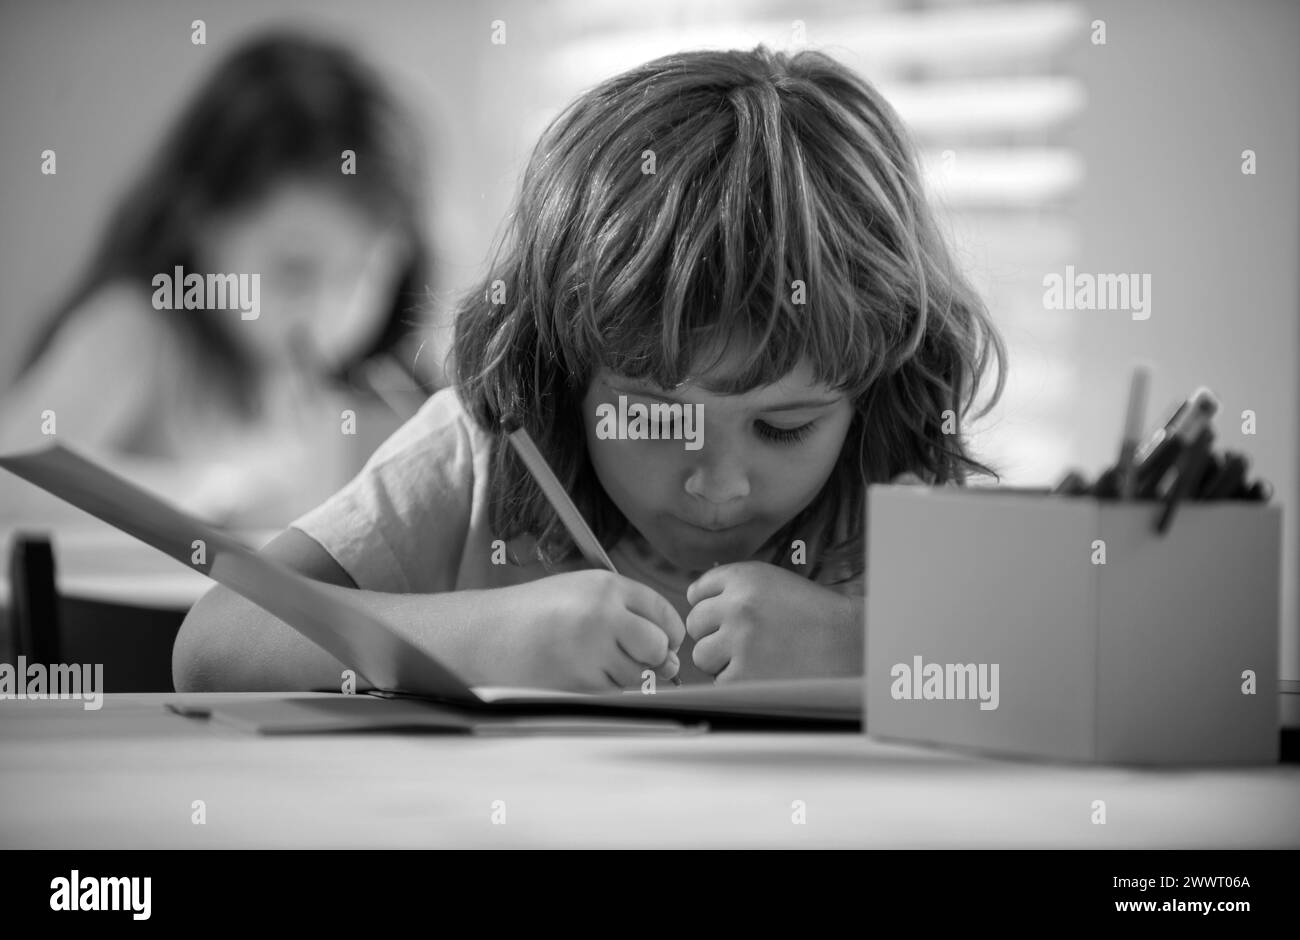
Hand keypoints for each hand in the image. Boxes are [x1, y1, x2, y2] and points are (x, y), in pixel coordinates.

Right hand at [490, 570, 685, 691]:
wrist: (487, 635)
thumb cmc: (536, 612)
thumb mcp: (583, 591)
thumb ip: (630, 614)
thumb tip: (672, 658)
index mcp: (607, 587)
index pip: (665, 612)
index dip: (669, 632)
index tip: (662, 639)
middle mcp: (604, 615)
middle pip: (659, 647)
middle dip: (655, 657)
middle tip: (634, 655)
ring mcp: (592, 650)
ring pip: (640, 676)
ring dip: (629, 676)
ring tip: (596, 660)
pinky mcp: (581, 682)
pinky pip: (616, 693)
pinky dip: (608, 689)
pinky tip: (583, 672)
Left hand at [685, 562, 862, 682]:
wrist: (849, 644)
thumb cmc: (811, 614)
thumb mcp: (772, 582)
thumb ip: (732, 587)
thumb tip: (692, 600)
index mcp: (743, 577)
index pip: (696, 593)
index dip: (712, 608)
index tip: (730, 617)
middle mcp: (738, 606)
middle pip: (694, 625)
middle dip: (714, 634)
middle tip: (746, 640)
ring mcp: (739, 642)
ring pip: (701, 655)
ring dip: (721, 660)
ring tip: (756, 656)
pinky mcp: (744, 676)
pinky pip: (718, 682)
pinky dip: (736, 682)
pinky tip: (763, 672)